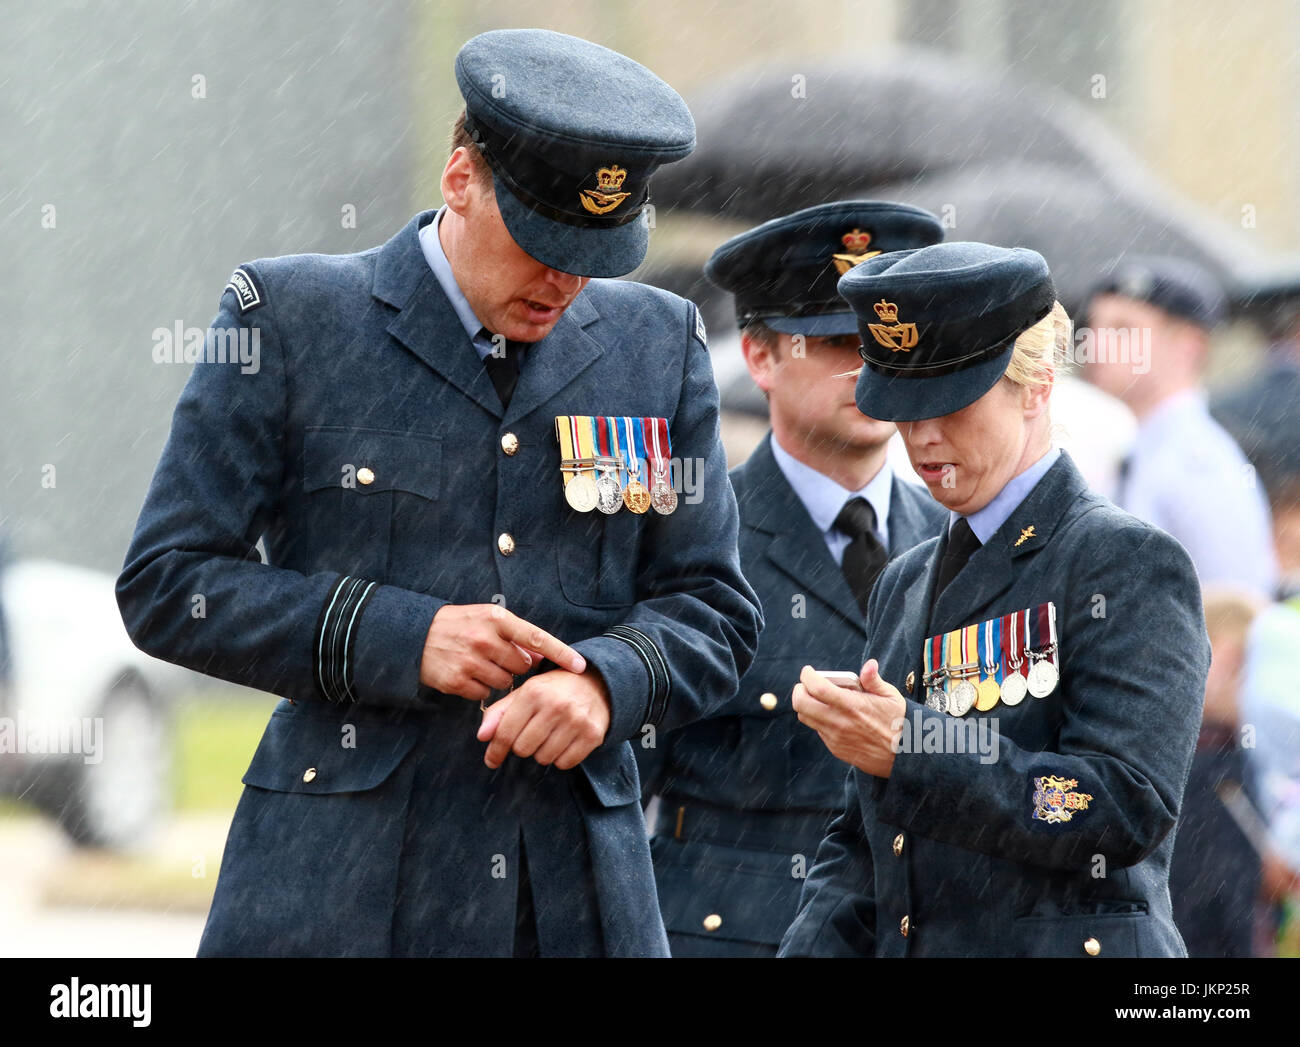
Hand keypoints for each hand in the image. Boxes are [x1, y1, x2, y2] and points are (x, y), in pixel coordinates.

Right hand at [420, 603, 585, 701]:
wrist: (414, 635)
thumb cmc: (458, 625)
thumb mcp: (485, 618)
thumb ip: (514, 634)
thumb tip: (539, 656)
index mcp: (496, 619)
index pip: (537, 638)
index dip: (561, 653)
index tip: (580, 665)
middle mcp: (484, 639)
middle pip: (522, 665)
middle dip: (516, 665)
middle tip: (498, 657)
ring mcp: (470, 662)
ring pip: (505, 682)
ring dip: (499, 678)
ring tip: (480, 664)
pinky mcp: (457, 681)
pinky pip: (484, 694)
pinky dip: (480, 688)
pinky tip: (467, 674)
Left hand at [476, 668, 610, 769]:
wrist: (596, 684)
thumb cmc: (553, 690)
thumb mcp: (524, 693)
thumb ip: (499, 713)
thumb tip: (482, 737)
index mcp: (534, 692)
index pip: (505, 733)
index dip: (495, 750)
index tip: (491, 760)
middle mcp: (555, 705)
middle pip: (523, 749)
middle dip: (523, 746)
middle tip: (532, 734)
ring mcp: (576, 721)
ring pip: (544, 758)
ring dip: (542, 752)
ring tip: (550, 735)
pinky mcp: (592, 735)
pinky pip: (565, 763)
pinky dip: (561, 758)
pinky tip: (564, 742)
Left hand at [792, 660, 905, 777]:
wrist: (906, 757)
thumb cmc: (899, 722)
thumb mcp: (891, 696)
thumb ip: (874, 680)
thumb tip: (869, 664)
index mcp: (852, 706)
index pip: (817, 688)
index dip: (807, 676)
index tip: (808, 671)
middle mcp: (839, 722)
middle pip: (801, 704)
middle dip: (799, 690)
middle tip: (807, 684)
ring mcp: (835, 738)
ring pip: (805, 718)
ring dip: (807, 705)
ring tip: (818, 698)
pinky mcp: (836, 749)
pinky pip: (818, 731)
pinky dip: (819, 719)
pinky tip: (833, 715)